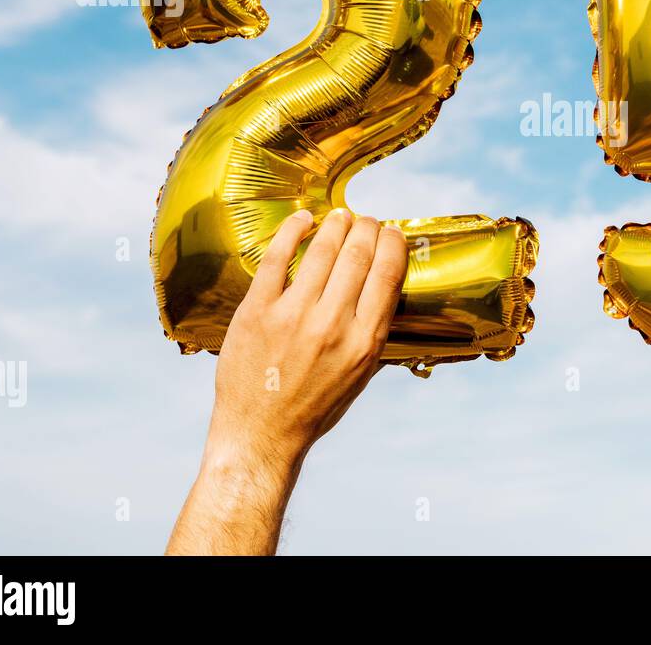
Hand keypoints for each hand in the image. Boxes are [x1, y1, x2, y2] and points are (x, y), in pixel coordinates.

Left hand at [167, 208, 407, 554]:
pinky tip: (303, 219)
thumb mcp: (360, 375)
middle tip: (367, 220)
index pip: (387, 273)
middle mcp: (332, 325)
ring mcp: (292, 316)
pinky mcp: (257, 311)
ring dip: (335, 225)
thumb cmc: (314, 407)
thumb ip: (373, 332)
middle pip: (358, 255)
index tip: (392, 232)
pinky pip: (277, 258)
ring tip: (340, 216)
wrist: (260, 434)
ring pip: (322, 250)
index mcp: (363, 342)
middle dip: (367, 228)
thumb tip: (386, 288)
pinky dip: (293, 231)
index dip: (393, 243)